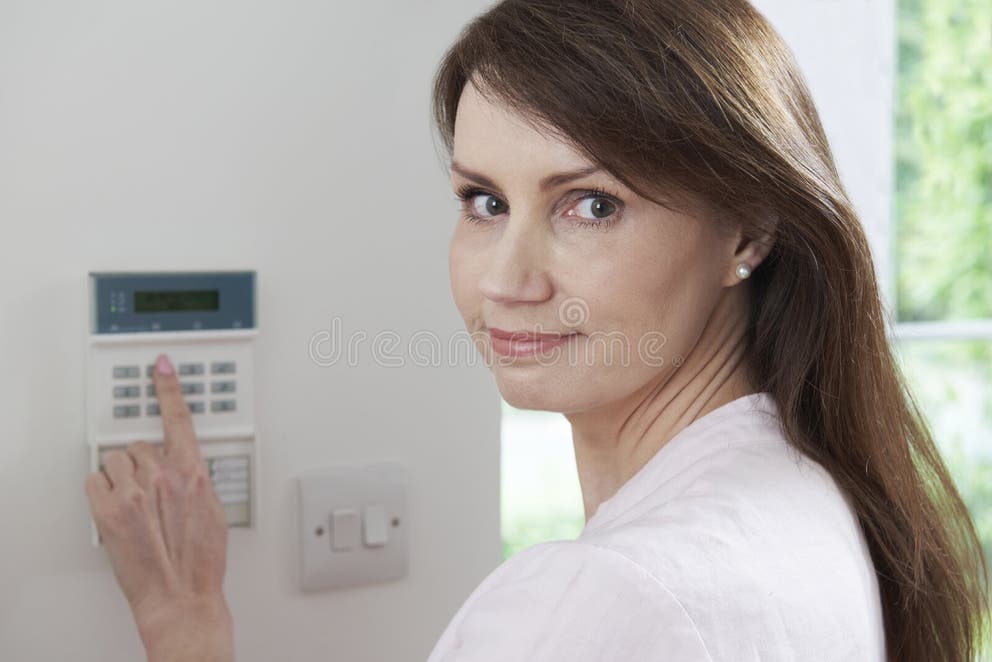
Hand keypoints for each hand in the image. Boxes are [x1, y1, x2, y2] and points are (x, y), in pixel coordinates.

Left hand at [86, 353, 233, 661]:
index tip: (162, 366)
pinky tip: (115, 505)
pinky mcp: (109, 510)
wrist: (181, 594)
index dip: (169, 387)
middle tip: (149, 490)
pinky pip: (95, 480)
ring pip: (116, 461)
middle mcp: (163, 476)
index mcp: (192, 472)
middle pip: (140, 445)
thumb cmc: (200, 560)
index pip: (179, 417)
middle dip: (143, 463)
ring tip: (134, 502)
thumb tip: (183, 471)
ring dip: (122, 477)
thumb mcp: (212, 509)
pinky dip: (101, 490)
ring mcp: (134, 492)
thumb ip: (194, 480)